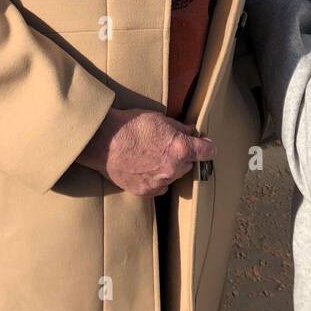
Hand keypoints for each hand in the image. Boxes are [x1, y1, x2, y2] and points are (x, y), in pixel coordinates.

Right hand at [77, 107, 215, 196]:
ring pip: (174, 176)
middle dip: (184, 156)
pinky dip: (157, 179)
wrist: (102, 141)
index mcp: (180, 148)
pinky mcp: (145, 191)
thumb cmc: (129, 126)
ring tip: (152, 156)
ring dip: (169, 168)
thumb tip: (191, 132)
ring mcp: (159, 182)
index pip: (207, 152)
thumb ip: (179, 128)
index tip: (205, 145)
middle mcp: (173, 168)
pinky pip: (159, 187)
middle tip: (169, 146)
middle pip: (189, 164)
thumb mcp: (159, 119)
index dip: (208, 146)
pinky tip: (145, 168)